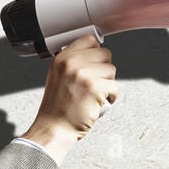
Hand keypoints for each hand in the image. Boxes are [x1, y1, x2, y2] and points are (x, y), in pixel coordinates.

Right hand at [21, 33, 117, 162]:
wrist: (54, 128)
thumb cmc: (57, 108)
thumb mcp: (58, 77)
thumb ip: (73, 63)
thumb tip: (94, 53)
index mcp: (61, 59)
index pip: (89, 39)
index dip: (96, 52)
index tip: (96, 62)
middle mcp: (71, 63)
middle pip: (105, 54)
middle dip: (104, 70)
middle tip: (95, 83)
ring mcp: (83, 74)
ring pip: (112, 70)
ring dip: (108, 83)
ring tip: (95, 94)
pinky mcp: (95, 88)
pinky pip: (115, 86)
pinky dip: (111, 96)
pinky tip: (99, 102)